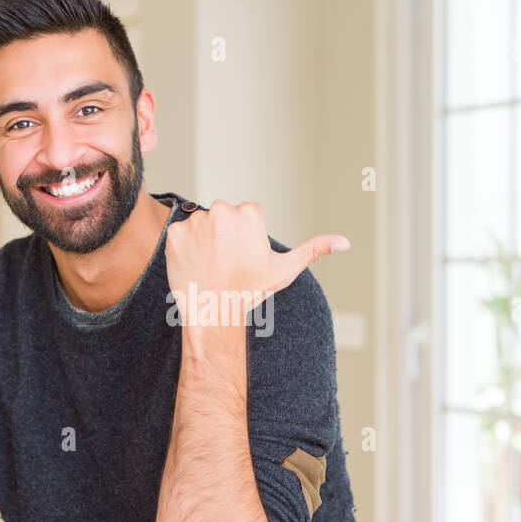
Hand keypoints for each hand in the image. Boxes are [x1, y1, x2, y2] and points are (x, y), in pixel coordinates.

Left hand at [164, 201, 347, 324]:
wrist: (215, 312)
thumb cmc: (250, 291)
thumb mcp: (285, 269)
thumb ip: (314, 249)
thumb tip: (346, 242)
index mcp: (250, 212)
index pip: (247, 218)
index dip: (246, 241)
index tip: (244, 260)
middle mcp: (222, 210)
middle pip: (224, 218)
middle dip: (225, 237)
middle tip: (226, 265)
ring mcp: (196, 221)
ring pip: (202, 226)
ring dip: (204, 242)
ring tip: (210, 267)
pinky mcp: (175, 233)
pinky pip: (181, 236)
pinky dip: (185, 249)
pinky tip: (194, 266)